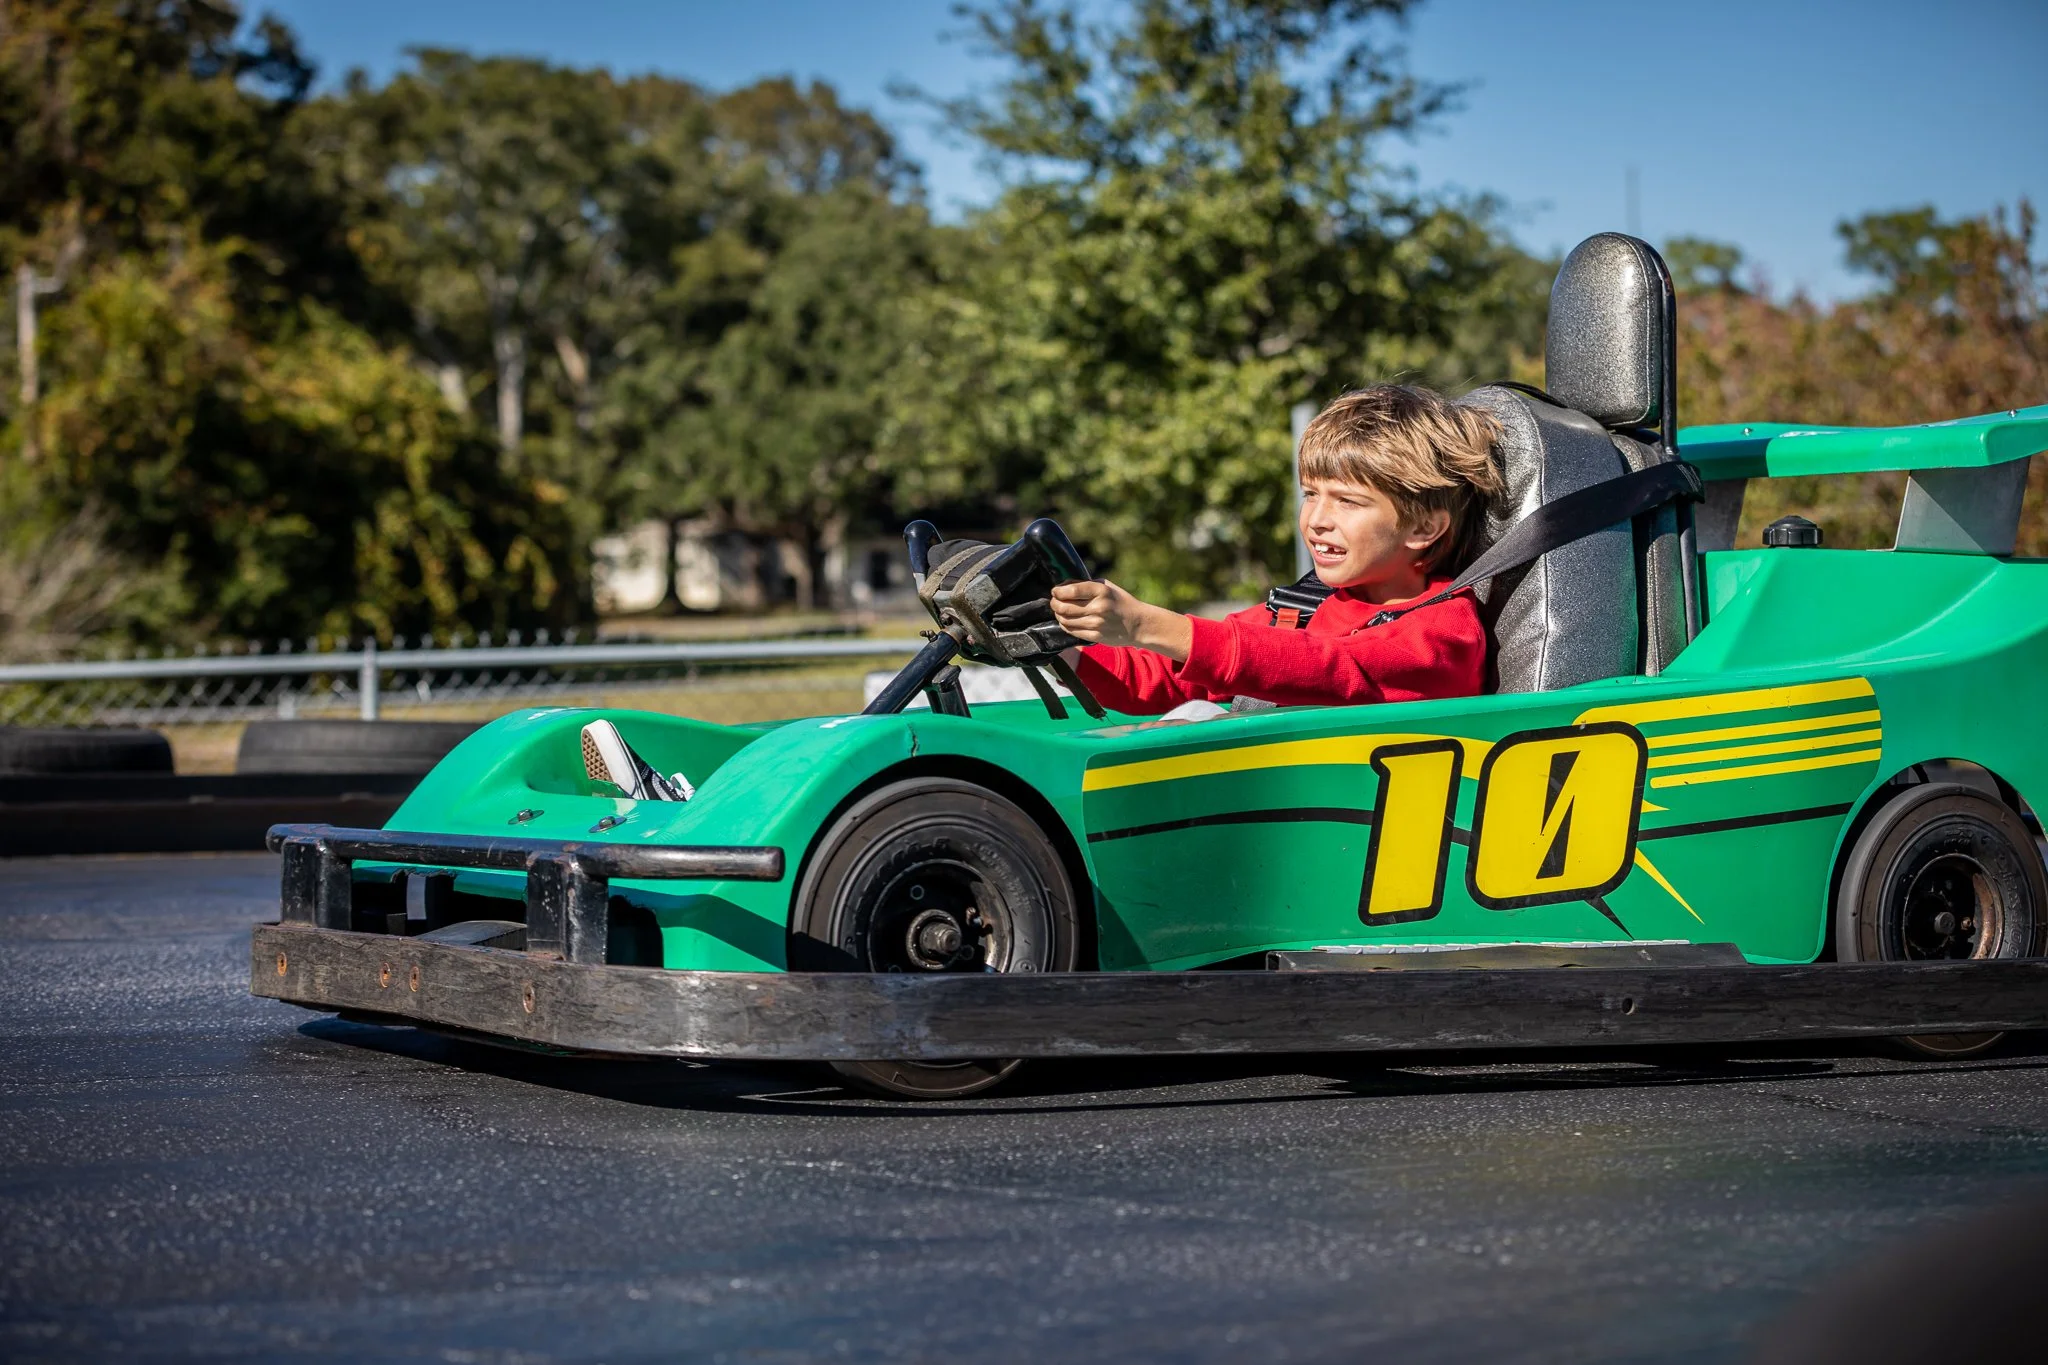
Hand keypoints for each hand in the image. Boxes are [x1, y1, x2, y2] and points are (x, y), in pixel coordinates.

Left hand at [1050, 580, 1193, 660]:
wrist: (1138, 624)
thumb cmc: (1120, 602)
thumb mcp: (1106, 586)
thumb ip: (1085, 585)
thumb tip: (1062, 586)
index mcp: (1101, 591)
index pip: (1071, 590)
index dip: (1058, 591)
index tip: (1055, 591)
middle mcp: (1098, 607)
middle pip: (1064, 607)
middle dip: (1054, 603)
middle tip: (1054, 601)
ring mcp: (1096, 623)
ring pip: (1065, 620)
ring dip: (1058, 615)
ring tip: (1059, 611)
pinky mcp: (1095, 636)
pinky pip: (1071, 631)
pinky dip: (1064, 625)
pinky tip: (1066, 620)